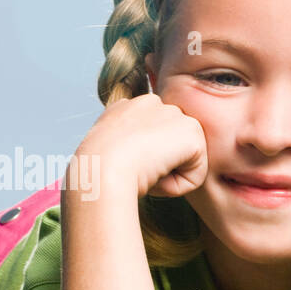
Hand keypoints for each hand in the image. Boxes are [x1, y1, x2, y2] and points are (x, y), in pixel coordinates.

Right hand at [75, 94, 208, 198]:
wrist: (101, 170)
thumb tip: (144, 163)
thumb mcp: (103, 152)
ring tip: (143, 172)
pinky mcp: (191, 132)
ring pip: (183, 161)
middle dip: (157, 166)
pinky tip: (156, 176)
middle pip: (169, 148)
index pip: (147, 139)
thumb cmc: (95, 171)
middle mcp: (152, 102)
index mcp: (127, 106)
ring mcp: (174, 114)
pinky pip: (195, 175)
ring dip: (167, 176)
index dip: (137, 160)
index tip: (118, 164)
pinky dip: (177, 187)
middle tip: (131, 170)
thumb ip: (123, 148)